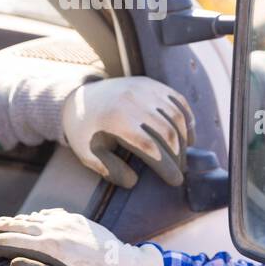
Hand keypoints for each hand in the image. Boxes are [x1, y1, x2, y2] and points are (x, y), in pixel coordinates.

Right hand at [0, 208, 164, 265]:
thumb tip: (15, 263)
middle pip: (9, 224)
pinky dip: (22, 222)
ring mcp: (63, 220)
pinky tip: (16, 227)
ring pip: (23, 219)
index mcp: (52, 245)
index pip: (7, 241)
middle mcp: (54, 227)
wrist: (132, 265)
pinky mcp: (71, 218)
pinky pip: (40, 217)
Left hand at [61, 76, 194, 188]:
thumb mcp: (87, 153)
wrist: (78, 96)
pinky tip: (187, 136)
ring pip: (176, 116)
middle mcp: (132, 101)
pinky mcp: (151, 84)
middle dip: (178, 157)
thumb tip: (133, 181)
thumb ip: (109, 169)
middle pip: (167, 132)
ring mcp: (143, 89)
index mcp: (115, 119)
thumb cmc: (84, 130)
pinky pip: (177, 101)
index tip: (174, 180)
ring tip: (183, 158)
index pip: (150, 146)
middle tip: (180, 172)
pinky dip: (187, 119)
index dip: (166, 166)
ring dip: (184, 140)